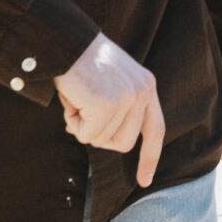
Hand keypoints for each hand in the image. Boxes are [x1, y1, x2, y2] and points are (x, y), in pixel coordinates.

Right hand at [56, 32, 165, 186]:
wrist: (67, 41)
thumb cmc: (81, 61)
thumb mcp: (108, 83)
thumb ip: (112, 109)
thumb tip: (92, 137)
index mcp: (146, 86)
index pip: (154, 130)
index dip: (149, 157)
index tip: (144, 181)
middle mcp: (143, 92)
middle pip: (123, 143)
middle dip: (98, 136)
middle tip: (81, 112)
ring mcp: (127, 99)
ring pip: (102, 140)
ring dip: (82, 126)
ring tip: (77, 99)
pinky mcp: (107, 105)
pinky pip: (86, 135)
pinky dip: (73, 122)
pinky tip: (71, 99)